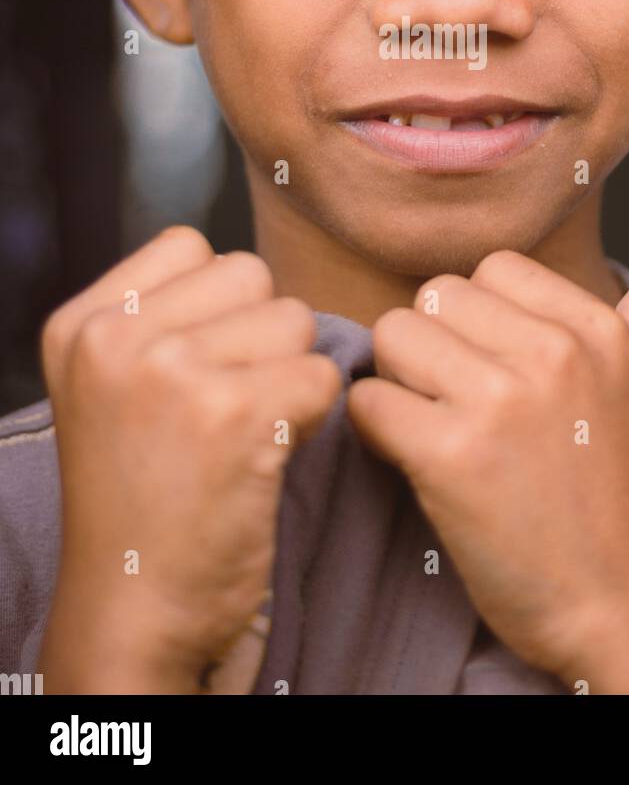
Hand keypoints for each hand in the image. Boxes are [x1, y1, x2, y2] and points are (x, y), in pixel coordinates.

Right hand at [37, 226, 341, 691]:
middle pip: (251, 274)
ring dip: (290, 375)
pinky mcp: (233, 414)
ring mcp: (171, 370)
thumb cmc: (142, 496)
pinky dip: (315, 417)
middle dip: (260, 335)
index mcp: (81, 323)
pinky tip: (267, 458)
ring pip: (294, 320)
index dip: (218, 304)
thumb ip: (160, 316)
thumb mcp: (111, 386)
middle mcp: (115, 337)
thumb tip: (253, 273)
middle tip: (227, 406)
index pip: (190, 244)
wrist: (135, 609)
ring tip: (244, 433)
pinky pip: (323, 375)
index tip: (196, 369)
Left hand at [346, 250, 628, 683]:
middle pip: (436, 296)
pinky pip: (370, 401)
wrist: (625, 611)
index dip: (474, 313)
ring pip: (395, 335)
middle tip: (439, 394)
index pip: (495, 268)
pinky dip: (372, 427)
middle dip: (428, 340)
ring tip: (419, 422)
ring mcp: (500, 400)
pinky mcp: (450, 455)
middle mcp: (551, 352)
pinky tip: (402, 455)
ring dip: (394, 378)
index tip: (478, 360)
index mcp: (599, 333)